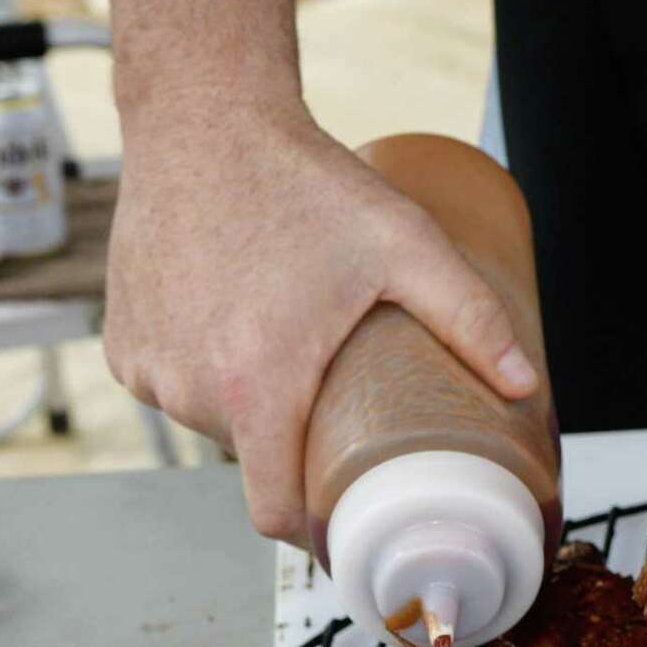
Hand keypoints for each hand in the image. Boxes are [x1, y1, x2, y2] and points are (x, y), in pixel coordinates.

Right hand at [103, 101, 538, 544]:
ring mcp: (146, 367)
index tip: (350, 516)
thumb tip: (525, 385)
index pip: (275, 511)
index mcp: (256, 384)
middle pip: (256, 461)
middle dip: (300, 440)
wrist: (205, 120)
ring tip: (293, 342)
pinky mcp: (121, 343)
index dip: (315, 526)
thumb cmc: (304, 183)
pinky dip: (209, 372)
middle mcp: (189, 387)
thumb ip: (472, 321)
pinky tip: (241, 324)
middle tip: (343, 394)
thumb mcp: (408, 248)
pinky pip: (176, 387)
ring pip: (216, 424)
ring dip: (255, 403)